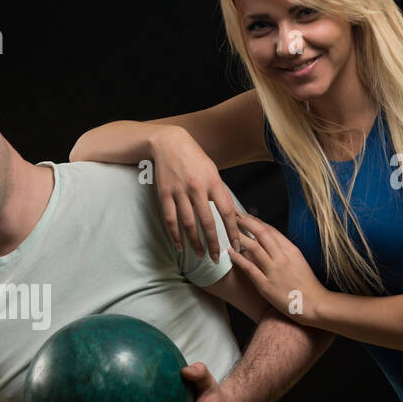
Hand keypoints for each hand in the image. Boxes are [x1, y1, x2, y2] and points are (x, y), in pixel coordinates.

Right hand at [150, 126, 240, 259]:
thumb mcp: (212, 171)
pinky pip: (170, 219)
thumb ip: (220, 193)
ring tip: (199, 255)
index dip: (233, 231)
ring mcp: (179, 192)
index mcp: (213, 182)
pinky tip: (179, 246)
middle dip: (213, 243)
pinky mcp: (165, 194)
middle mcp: (197, 188)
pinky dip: (175, 235)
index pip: (227, 212)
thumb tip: (231, 215)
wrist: (169, 143)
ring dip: (194, 243)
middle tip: (217, 259)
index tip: (237, 245)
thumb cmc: (194, 158)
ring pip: (188, 224)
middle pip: (207, 222)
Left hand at [228, 212, 327, 322]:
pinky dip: (238, 258)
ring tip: (228, 230)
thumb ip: (284, 251)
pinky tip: (230, 252)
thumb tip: (268, 243)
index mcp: (292, 250)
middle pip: (261, 233)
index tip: (245, 216)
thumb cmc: (307, 285)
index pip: (271, 230)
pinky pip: (249, 268)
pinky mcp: (266, 285)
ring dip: (239, 237)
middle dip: (245, 221)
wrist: (315, 304)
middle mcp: (283, 257)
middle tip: (232, 215)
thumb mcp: (299, 262)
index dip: (256, 221)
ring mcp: (274, 271)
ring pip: (254, 247)